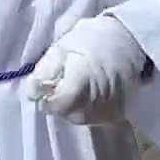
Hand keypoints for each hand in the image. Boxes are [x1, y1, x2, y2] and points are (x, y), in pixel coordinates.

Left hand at [24, 15, 145, 124]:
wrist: (129, 41)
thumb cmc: (91, 40)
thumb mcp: (63, 46)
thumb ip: (45, 70)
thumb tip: (31, 93)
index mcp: (83, 77)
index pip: (60, 104)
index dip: (49, 99)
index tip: (50, 87)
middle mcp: (99, 98)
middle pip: (68, 114)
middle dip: (61, 102)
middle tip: (66, 82)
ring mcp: (111, 108)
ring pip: (80, 119)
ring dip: (74, 107)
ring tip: (81, 86)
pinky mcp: (118, 114)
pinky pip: (95, 119)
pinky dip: (88, 109)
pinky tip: (92, 93)